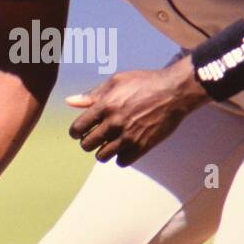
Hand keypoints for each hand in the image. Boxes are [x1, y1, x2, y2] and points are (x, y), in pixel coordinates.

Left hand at [66, 59, 206, 166]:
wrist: (174, 92)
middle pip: (87, 145)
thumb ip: (92, 94)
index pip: (77, 128)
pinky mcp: (142, 146)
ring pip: (102, 156)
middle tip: (96, 136)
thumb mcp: (116, 81)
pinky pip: (121, 162)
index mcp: (105, 106)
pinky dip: (120, 157)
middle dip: (88, 141)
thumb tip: (70, 102)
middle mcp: (114, 123)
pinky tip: (124, 146)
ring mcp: (128, 137)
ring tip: (110, 142)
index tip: (80, 131)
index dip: (76, 132)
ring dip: (103, 151)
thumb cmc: (144, 83)